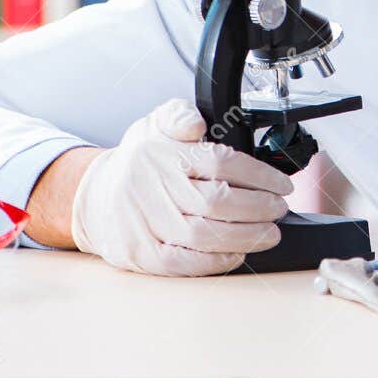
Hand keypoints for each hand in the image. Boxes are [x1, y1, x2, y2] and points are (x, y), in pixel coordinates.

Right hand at [71, 99, 292, 275]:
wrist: (95, 195)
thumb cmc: (139, 162)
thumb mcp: (155, 124)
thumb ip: (179, 115)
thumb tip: (195, 123)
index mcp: (162, 152)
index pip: (221, 161)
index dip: (260, 176)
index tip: (282, 185)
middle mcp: (152, 187)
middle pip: (216, 201)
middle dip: (258, 208)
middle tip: (278, 210)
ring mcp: (143, 222)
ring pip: (202, 234)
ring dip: (245, 236)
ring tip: (269, 233)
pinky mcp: (138, 252)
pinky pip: (180, 262)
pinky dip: (214, 261)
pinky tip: (236, 253)